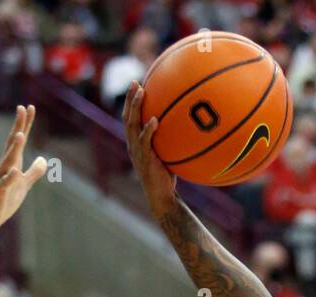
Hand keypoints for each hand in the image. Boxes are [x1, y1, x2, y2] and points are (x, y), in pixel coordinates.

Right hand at [0, 105, 47, 235]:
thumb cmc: (4, 201)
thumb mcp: (24, 184)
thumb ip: (33, 172)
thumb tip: (43, 158)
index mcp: (10, 164)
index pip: (18, 141)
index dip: (24, 125)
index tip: (29, 107)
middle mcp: (3, 167)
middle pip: (12, 144)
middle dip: (18, 126)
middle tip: (22, 108)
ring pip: (7, 161)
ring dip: (13, 149)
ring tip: (20, 135)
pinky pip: (4, 185)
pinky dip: (10, 178)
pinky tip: (15, 171)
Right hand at [123, 81, 176, 213]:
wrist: (161, 195)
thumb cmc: (166, 174)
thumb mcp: (167, 153)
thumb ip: (170, 139)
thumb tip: (188, 125)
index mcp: (135, 141)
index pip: (130, 117)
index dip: (130, 101)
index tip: (137, 84)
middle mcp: (132, 144)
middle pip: (127, 116)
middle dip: (130, 98)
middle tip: (135, 82)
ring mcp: (136, 151)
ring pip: (132, 125)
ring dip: (135, 107)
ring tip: (141, 92)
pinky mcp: (144, 159)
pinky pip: (144, 141)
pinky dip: (148, 130)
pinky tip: (154, 120)